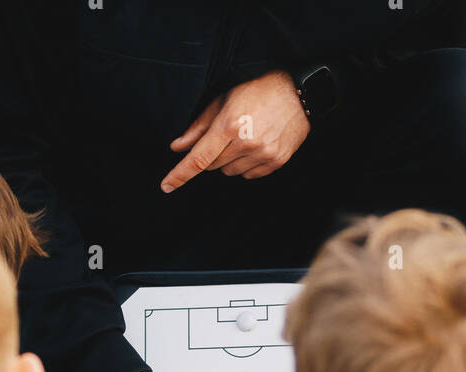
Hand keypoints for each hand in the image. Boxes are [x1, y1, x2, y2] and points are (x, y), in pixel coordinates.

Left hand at [162, 71, 310, 191]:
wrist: (298, 93)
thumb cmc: (257, 91)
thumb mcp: (224, 100)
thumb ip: (199, 127)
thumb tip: (177, 147)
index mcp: (230, 125)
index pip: (199, 158)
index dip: (180, 174)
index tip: (166, 186)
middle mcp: (246, 143)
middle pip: (213, 165)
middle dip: (212, 154)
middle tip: (225, 135)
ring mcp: (263, 155)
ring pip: (230, 172)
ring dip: (230, 160)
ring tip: (244, 137)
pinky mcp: (276, 162)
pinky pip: (249, 175)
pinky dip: (246, 165)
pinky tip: (256, 145)